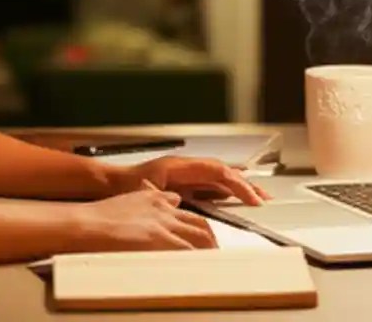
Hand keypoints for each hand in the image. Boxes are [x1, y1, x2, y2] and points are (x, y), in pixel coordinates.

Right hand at [70, 182, 217, 251]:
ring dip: (209, 249)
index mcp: (155, 199)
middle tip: (212, 251)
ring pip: (200, 235)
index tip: (198, 232)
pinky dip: (198, 258)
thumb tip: (152, 208)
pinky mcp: (164, 240)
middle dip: (209, 238)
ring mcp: (167, 225)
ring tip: (212, 261)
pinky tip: (200, 267)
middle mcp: (166, 210)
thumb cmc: (99, 217)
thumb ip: (142, 203)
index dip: (193, 223)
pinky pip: (190, 250)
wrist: (91, 223)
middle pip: (199, 222)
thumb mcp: (125, 202)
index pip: (183, 209)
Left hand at [126, 156, 269, 205]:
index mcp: (179, 166)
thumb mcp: (145, 193)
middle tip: (263, 199)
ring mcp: (185, 173)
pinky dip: (225, 189)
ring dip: (238, 186)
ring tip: (257, 197)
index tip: (251, 199)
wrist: (108, 183)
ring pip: (218, 177)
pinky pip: (210, 183)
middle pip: (222, 172)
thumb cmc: (123, 186)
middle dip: (244, 184)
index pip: (217, 171)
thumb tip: (186, 205)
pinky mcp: (182, 182)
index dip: (237, 184)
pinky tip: (234, 196)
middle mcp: (185, 167)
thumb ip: (166, 198)